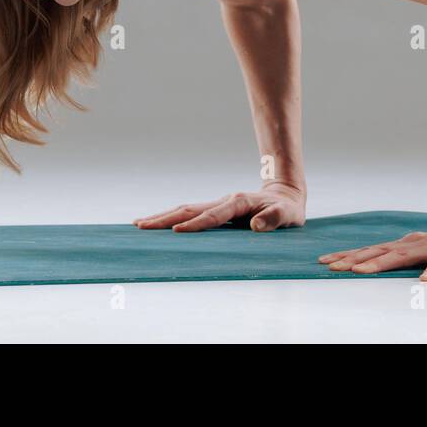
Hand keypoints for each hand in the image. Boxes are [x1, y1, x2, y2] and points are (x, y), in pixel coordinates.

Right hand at [132, 181, 306, 232]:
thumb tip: (256, 225)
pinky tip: (158, 224)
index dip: (197, 224)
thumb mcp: (287, 215)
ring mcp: (217, 204)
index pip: (214, 215)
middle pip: (189, 208)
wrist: (284, 194)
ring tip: (139, 224)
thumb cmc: (286, 209)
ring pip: (185, 209)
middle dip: (166, 218)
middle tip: (142, 226)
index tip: (178, 231)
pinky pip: (189, 214)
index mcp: (238, 202)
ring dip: (163, 217)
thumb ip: (273, 219)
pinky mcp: (215, 210)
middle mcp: (223, 201)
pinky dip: (171, 218)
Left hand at [318, 216, 426, 280]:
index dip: (347, 256)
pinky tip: (425, 280)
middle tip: (329, 266)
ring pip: (402, 257)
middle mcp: (415, 244)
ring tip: (358, 272)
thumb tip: (377, 264)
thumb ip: (405, 260)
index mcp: (407, 245)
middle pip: (378, 252)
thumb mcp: (426, 256)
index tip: (324, 261)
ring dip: (379, 264)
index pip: (372, 251)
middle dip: (352, 259)